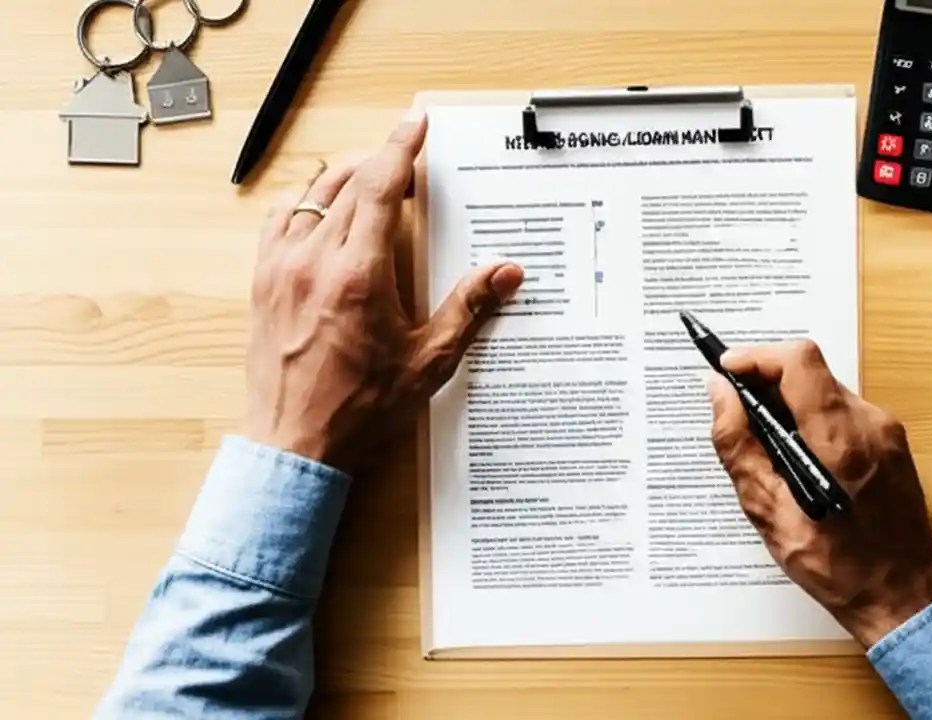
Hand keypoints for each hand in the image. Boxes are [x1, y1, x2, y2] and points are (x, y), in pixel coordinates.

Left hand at [244, 119, 523, 472]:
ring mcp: (281, 269)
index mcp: (359, 274)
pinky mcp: (261, 283)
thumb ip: (468, 308)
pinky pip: (279, 221)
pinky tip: (320, 211)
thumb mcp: (428, 361)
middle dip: (381, 163)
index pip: (379, 186)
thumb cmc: (361, 409)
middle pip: (347, 182)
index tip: (416, 125)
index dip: (401, 147)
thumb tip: (505, 274)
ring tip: (371, 180)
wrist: (295, 444)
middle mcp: (314, 260)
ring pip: (312, 196)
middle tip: (407, 160)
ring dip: (344, 178)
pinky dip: (304, 204)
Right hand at [706, 341, 931, 647]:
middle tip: (737, 412)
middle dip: (766, 381)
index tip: (727, 371)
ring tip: (766, 447)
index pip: (799, 362)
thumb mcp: (770, 513)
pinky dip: (812, 419)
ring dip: (789, 402)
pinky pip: (843, 410)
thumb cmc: (839, 569)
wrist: (902, 598)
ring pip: (825, 389)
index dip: (756, 357)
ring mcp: (887, 431)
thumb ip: (740, 447)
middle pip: (810, 370)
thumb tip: (720, 394)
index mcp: (839, 442)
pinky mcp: (892, 441)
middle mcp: (870, 426)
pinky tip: (797, 458)